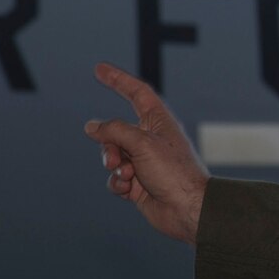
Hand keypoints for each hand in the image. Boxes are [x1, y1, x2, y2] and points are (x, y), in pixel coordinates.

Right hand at [83, 61, 209, 244]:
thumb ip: (113, 131)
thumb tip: (91, 127)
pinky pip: (116, 178)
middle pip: (115, 131)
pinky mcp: (138, 184)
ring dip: (114, 167)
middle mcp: (150, 140)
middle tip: (116, 159)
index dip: (118, 80)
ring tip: (127, 176)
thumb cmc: (173, 172)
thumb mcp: (141, 143)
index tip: (99, 69)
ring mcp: (143, 162)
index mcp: (158, 122)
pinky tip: (130, 190)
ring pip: (112, 156)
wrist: (188, 210)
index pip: (136, 93)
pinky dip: (118, 184)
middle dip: (109, 145)